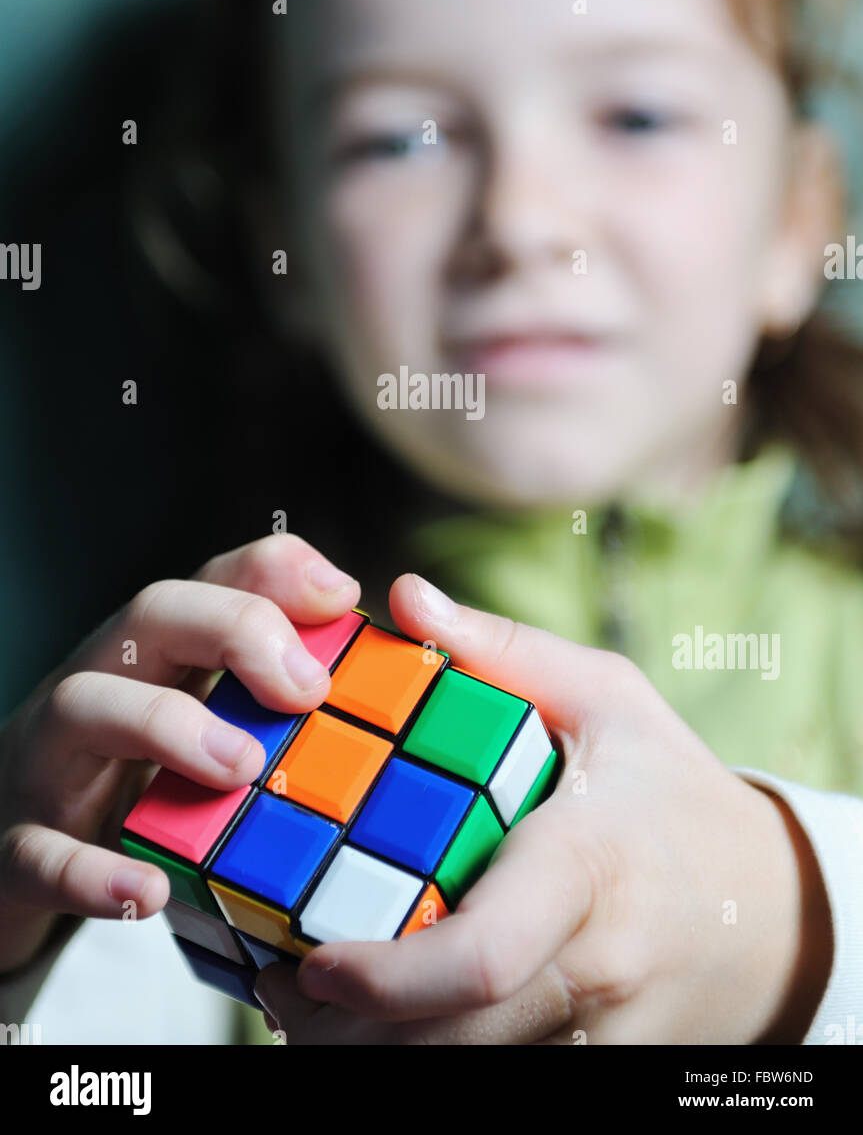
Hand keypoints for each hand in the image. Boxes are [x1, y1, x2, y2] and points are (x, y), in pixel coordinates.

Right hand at [0, 534, 359, 972]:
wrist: (17, 852)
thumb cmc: (137, 774)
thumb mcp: (211, 718)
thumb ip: (283, 684)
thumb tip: (366, 630)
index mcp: (162, 650)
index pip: (215, 577)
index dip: (276, 574)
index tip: (342, 599)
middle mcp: (106, 680)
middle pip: (154, 611)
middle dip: (235, 631)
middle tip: (307, 689)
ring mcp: (54, 756)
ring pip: (84, 703)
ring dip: (167, 728)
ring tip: (242, 767)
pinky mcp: (18, 842)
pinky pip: (39, 849)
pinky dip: (90, 870)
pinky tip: (147, 889)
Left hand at [256, 574, 831, 1044]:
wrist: (770, 908)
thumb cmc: (672, 791)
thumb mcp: (607, 698)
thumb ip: (502, 652)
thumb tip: (407, 598)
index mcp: (587, 866)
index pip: (483, 957)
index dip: (387, 979)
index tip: (315, 963)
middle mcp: (592, 965)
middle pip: (448, 1039)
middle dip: (346, 1030)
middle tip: (280, 981)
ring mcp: (596, 1034)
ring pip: (457, 1071)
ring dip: (371, 1051)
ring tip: (311, 1001)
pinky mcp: (590, 1068)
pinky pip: (491, 1075)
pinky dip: (425, 1055)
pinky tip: (382, 1021)